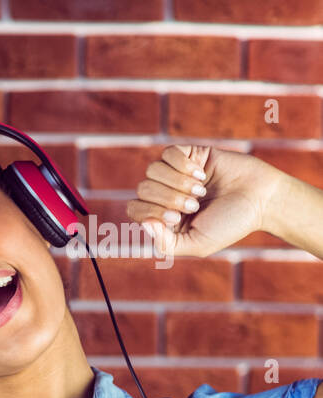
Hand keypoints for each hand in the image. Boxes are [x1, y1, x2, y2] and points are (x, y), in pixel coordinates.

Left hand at [127, 144, 286, 258]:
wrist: (262, 199)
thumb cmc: (231, 224)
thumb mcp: (196, 244)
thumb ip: (166, 243)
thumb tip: (144, 223)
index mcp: (164, 216)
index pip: (135, 209)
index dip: (150, 212)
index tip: (176, 218)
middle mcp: (167, 193)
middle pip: (143, 189)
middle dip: (167, 198)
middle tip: (194, 205)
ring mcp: (177, 173)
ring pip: (152, 170)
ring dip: (176, 182)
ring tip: (200, 190)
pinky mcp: (191, 154)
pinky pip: (168, 153)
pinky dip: (182, 164)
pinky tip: (201, 173)